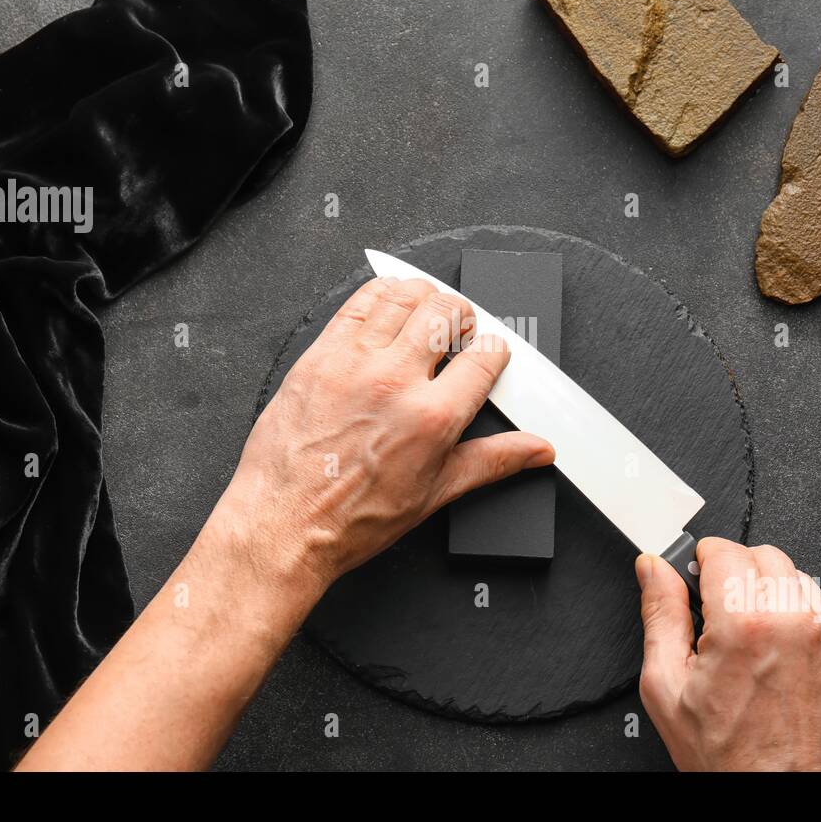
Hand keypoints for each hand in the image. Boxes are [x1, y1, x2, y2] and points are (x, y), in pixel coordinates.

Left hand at [217, 275, 555, 589]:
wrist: (284, 525)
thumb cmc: (351, 518)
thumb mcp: (436, 493)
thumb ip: (494, 462)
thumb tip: (536, 451)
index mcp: (432, 418)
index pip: (485, 357)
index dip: (495, 352)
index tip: (488, 357)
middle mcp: (395, 382)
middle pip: (446, 312)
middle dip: (463, 316)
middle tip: (458, 334)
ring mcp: (353, 364)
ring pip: (403, 297)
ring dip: (424, 298)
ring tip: (425, 317)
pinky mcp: (319, 356)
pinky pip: (356, 304)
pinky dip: (379, 296)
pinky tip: (386, 309)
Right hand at [635, 537, 820, 770]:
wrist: (782, 794)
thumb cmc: (727, 756)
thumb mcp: (666, 685)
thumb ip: (659, 614)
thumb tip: (652, 570)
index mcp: (743, 625)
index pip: (723, 549)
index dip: (698, 559)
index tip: (692, 577)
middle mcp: (791, 622)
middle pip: (761, 553)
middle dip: (732, 570)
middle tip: (714, 607)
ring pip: (792, 575)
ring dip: (764, 587)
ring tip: (744, 631)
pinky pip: (817, 606)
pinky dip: (792, 612)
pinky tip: (772, 646)